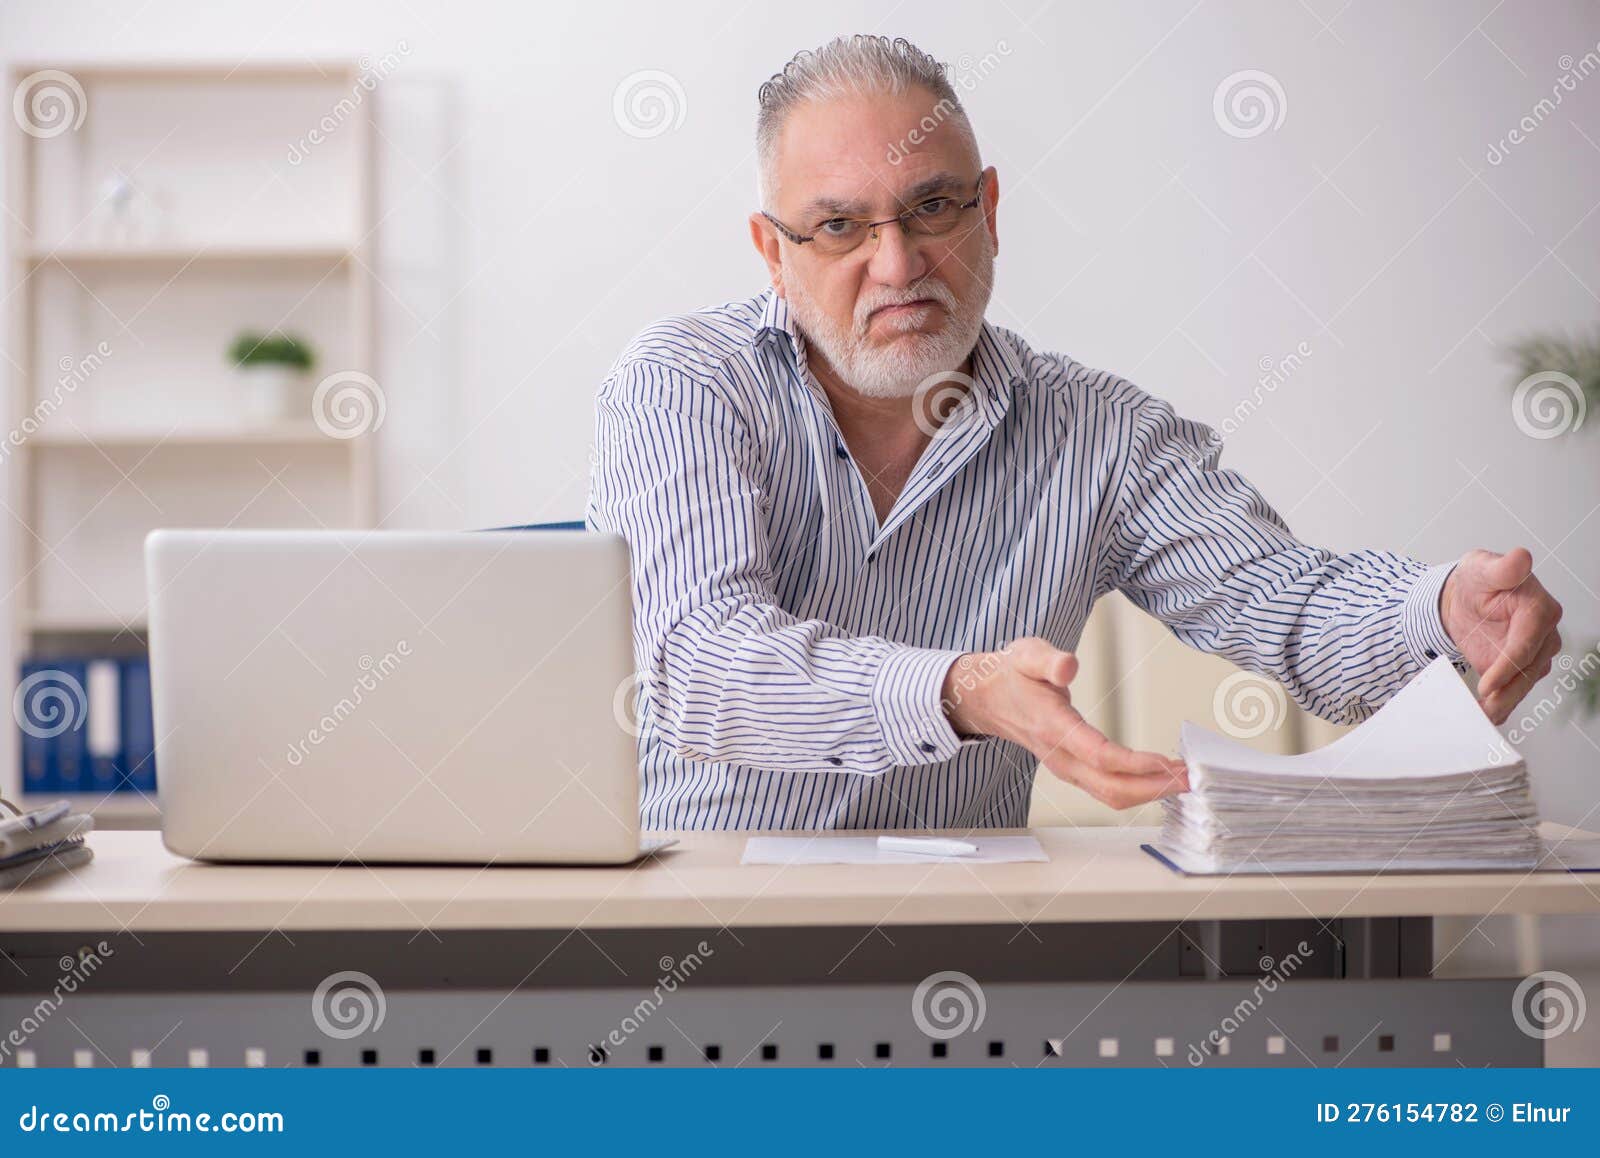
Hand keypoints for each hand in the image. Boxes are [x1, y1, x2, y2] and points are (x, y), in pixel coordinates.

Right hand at [942, 638, 1187, 808]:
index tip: (1166, 761)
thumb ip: (1049, 660)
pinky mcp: (1073, 771)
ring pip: (1111, 795)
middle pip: (1111, 787)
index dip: (1135, 764)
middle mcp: (1060, 756)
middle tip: (1190, 777)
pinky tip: (1159, 778)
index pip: (1098, 756)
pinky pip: (1108, 790)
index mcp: (1052, 727)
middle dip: (1155, 787)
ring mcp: (1066, 768)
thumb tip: (1069, 667)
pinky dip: (1138, 789)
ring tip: (1183, 779)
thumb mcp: (1026, 654)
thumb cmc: (1012, 675)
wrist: (988, 698)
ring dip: (1150, 792)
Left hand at [1440, 547, 1563, 724]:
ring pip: (1524, 683)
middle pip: (1529, 667)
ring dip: (1506, 702)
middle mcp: (1544, 633)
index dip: (1509, 664)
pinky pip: (1514, 689)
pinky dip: (1502, 704)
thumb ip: (1502, 567)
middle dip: (1508, 690)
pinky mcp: (1520, 668)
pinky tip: (1487, 717)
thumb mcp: (1482, 567)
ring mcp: (1534, 653)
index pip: (1528, 641)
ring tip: (1484, 717)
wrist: (1466, 598)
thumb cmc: (1478, 579)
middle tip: (1486, 709)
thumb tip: (1521, 557)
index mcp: (1540, 607)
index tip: (1488, 682)